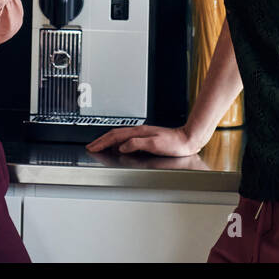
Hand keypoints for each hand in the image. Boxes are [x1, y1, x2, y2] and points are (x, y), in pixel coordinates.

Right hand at [85, 123, 201, 156]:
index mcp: (139, 132)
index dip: (102, 142)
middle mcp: (139, 132)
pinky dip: (117, 143)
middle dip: (101, 140)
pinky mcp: (146, 138)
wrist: (187, 140)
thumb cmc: (175, 143)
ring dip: (108, 141)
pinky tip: (117, 147)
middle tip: (91, 146)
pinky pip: (126, 139)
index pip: (115, 137)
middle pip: (115, 135)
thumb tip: (123, 146)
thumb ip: (137, 144)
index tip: (93, 147)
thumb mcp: (155, 145)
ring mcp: (142, 134)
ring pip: (119, 136)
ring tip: (100, 146)